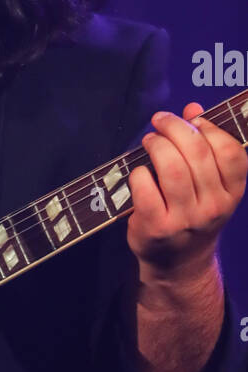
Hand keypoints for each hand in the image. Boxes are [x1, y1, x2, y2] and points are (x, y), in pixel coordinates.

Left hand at [127, 102, 246, 284]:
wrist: (178, 263)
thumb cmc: (193, 214)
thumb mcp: (209, 185)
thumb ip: (204, 146)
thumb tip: (193, 107)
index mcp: (232, 192)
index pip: (231, 152)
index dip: (210, 128)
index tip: (193, 119)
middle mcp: (213, 206)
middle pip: (198, 153)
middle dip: (175, 127)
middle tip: (160, 121)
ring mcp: (185, 219)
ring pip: (172, 168)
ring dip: (157, 145)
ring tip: (149, 141)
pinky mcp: (156, 227)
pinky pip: (146, 189)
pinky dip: (139, 173)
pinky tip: (139, 172)